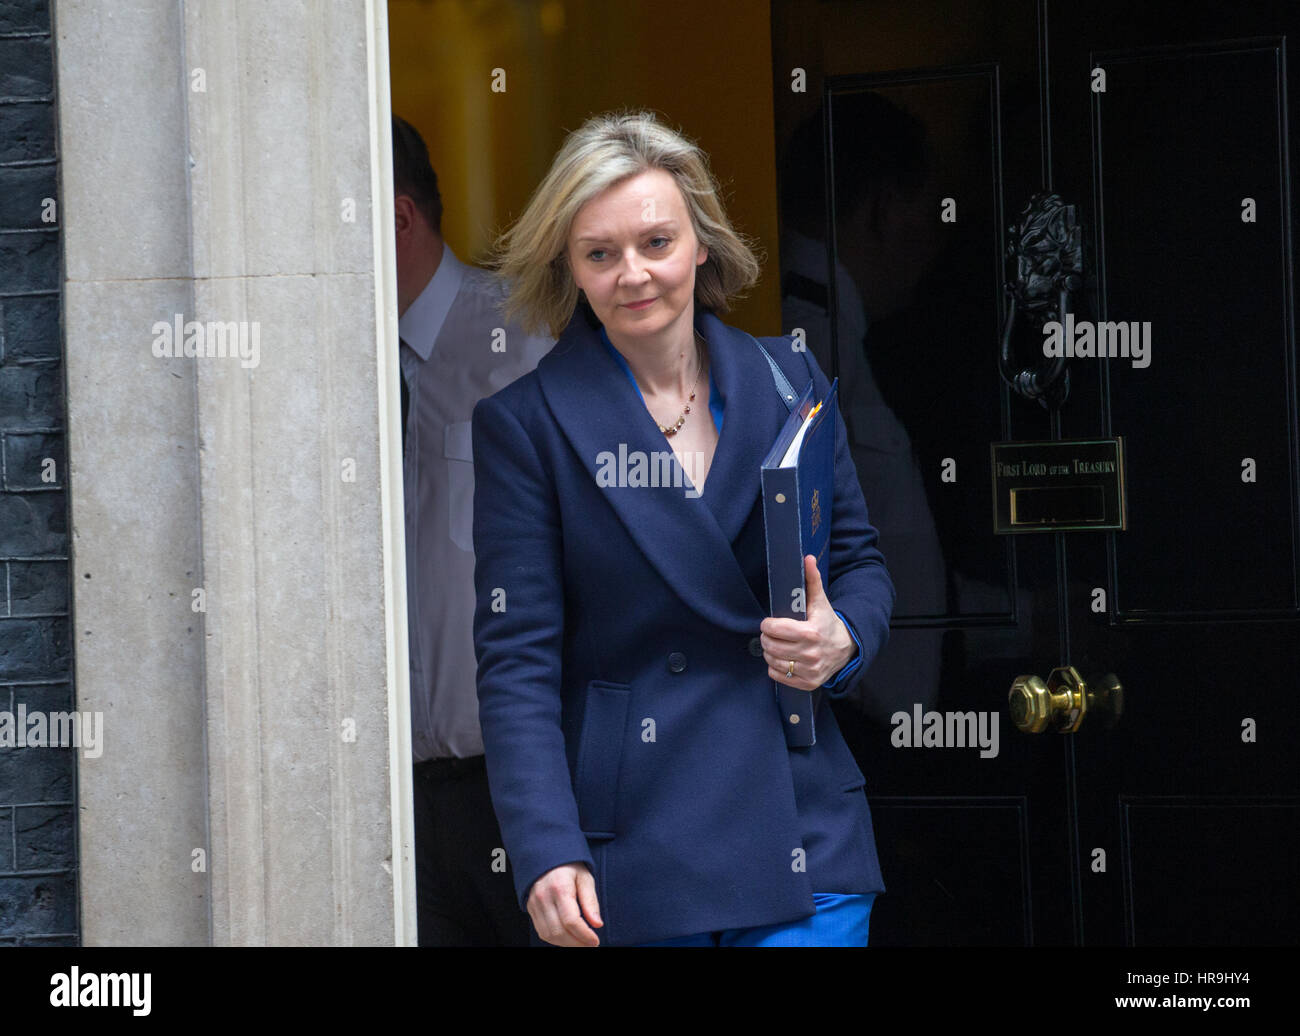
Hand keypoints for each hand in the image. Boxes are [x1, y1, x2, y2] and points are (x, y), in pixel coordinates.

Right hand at [526, 862, 603, 946]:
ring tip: (580, 942)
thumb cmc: (568, 865)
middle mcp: (544, 897)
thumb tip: (597, 924)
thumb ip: (591, 901)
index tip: (595, 941)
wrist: (546, 854)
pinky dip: (555, 939)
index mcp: (560, 887)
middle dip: (577, 943)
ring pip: (549, 934)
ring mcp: (535, 904)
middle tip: (590, 944)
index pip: (571, 920)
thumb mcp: (585, 877)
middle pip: (559, 931)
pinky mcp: (531, 908)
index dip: (584, 935)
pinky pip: (542, 931)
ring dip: (566, 944)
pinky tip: (567, 937)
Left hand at [760, 554, 855, 690]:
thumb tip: (807, 558)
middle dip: (767, 638)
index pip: (775, 629)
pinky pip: (778, 676)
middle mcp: (811, 654)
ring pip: (772, 661)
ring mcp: (810, 670)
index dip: (768, 625)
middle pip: (771, 646)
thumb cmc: (828, 623)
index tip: (770, 623)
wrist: (847, 648)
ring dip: (770, 653)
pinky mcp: (808, 682)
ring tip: (776, 645)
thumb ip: (812, 580)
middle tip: (771, 633)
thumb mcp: (820, 602)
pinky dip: (776, 667)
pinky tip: (783, 658)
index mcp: (811, 632)